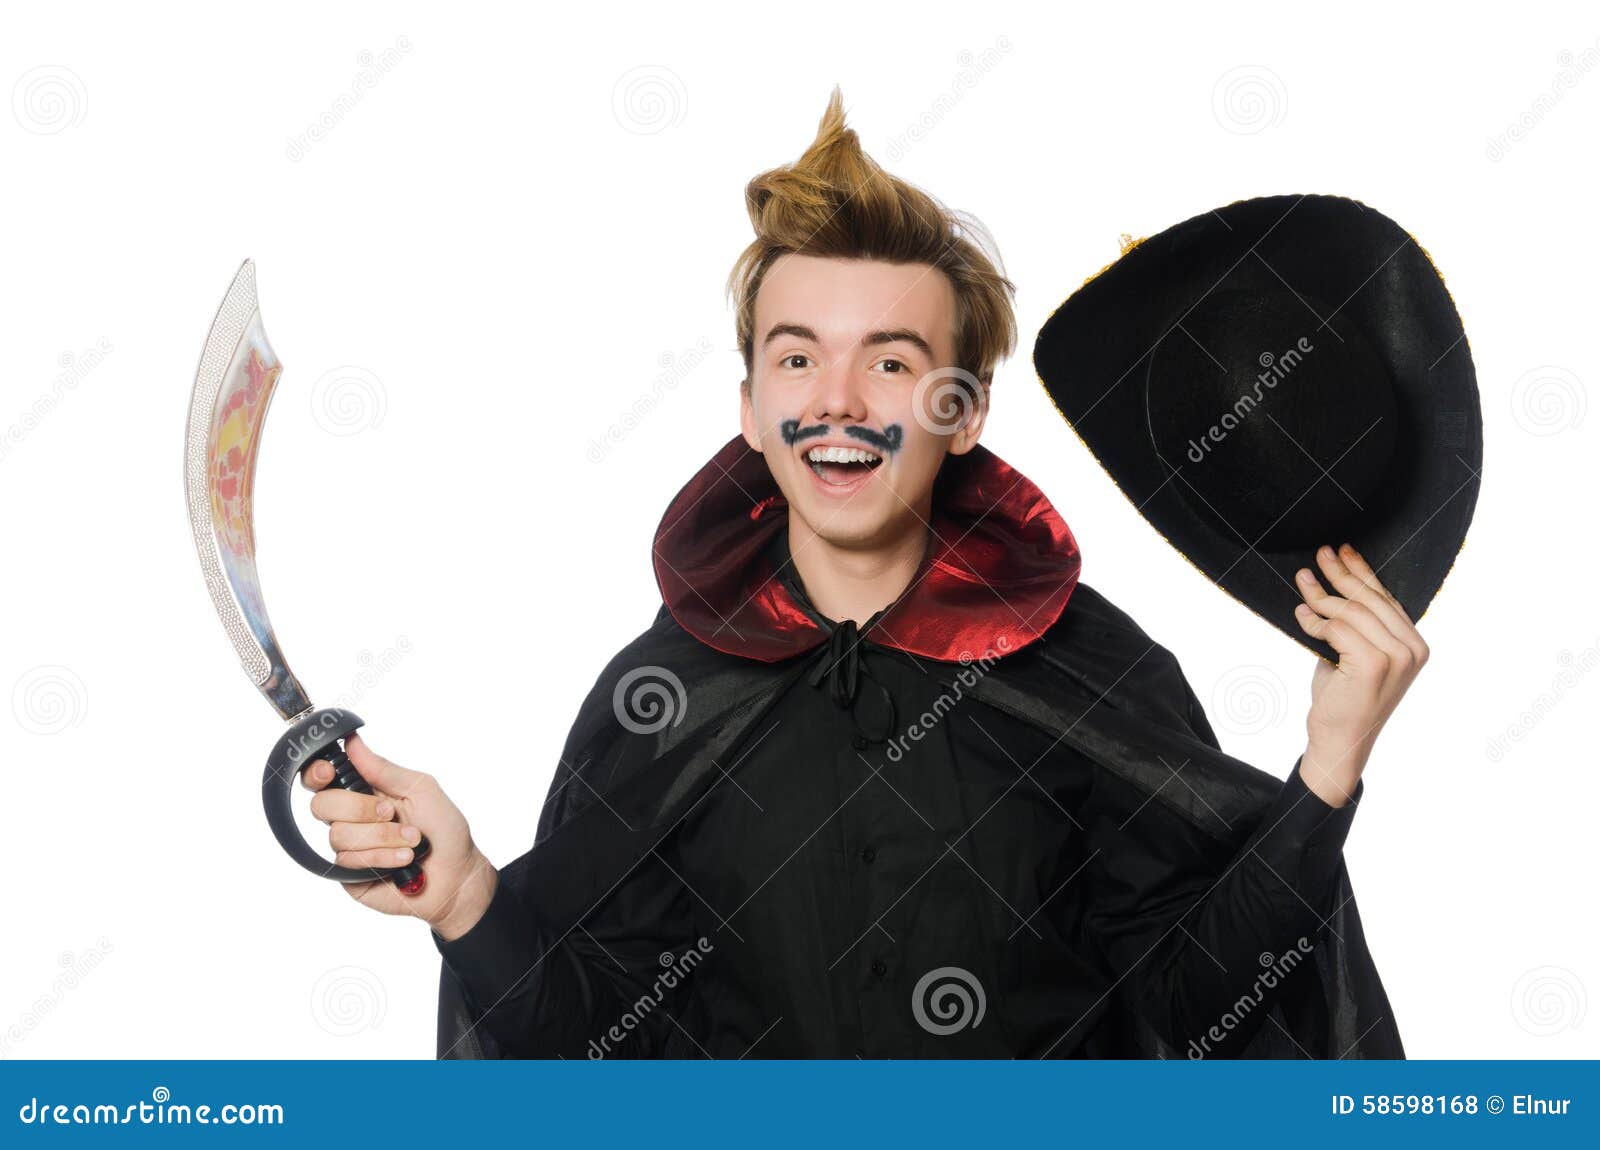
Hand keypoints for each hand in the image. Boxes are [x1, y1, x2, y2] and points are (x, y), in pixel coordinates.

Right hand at [301, 734, 497, 939]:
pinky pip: (349, 861)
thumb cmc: (443, 830)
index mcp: (364, 791)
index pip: (322, 778)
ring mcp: (349, 848)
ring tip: (411, 841)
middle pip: (321, 804)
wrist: (457, 874)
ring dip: (382, 836)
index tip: (329, 771)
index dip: (316, 772)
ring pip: (338, 834)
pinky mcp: (349, 875)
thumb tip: (353, 741)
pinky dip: (382, 857)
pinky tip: (403, 860)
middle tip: (391, 812)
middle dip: (359, 807)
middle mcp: (351, 818)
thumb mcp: (420, 789)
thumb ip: (384, 769)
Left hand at [1292, 543, 1429, 804]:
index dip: (1364, 572)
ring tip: (1302, 582)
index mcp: (1415, 646)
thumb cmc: (1345, 701)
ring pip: (1352, 612)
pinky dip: (1315, 620)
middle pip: (1371, 600)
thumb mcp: (1354, 657)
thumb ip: (1357, 628)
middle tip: (1321, 554)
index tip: (1344, 551)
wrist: (1340, 742)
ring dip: (1321, 596)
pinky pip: (1338, 628)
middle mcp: (1413, 650)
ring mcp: (1397, 657)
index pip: (1386, 599)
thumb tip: (1334, 589)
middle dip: (1342, 573)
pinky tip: (1302, 616)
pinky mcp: (1374, 664)